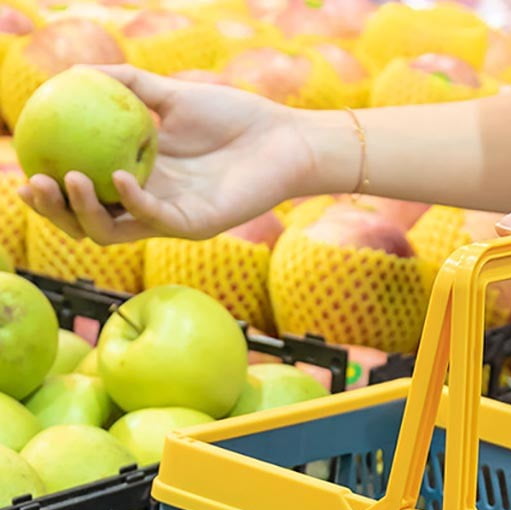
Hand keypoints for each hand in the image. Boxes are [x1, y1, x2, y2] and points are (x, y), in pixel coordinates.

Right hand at [18, 66, 317, 243]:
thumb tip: (75, 72)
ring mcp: (173, 217)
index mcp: (138, 178)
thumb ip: (126, 83)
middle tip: (35, 185)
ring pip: (116, 232)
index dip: (49, 192)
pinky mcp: (198, 224)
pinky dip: (133, 200)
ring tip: (68, 179)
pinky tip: (119, 176)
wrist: (281, 138)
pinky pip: (156, 220)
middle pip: (89, 224)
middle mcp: (150, 204)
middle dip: (55, 213)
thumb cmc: (232, 117)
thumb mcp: (169, 94)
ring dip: (85, 211)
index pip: (84, 196)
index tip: (23, 172)